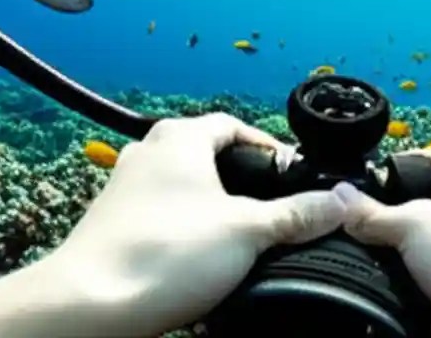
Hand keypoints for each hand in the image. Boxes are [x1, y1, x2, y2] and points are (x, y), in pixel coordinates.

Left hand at [48, 113, 346, 336]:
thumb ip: (298, 215)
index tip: (291, 173)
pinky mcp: (113, 227)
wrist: (89, 306)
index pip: (233, 125)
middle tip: (271, 209)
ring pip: (183, 189)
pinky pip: (161, 219)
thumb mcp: (249, 232)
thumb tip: (341, 202)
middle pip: (208, 156)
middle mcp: (149, 154)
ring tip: (241, 240)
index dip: (267, 147)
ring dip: (212, 209)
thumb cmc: (162, 255)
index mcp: (181, 139)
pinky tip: (202, 261)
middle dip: (242, 181)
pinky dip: (185, 233)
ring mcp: (125, 190)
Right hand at [336, 147, 430, 337]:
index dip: (375, 187)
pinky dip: (419, 291)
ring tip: (395, 277)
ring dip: (402, 268)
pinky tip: (411, 300)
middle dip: (387, 234)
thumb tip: (336, 196)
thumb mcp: (415, 228)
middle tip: (372, 250)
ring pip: (416, 249)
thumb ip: (370, 213)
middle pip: (408, 209)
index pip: (405, 163)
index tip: (349, 212)